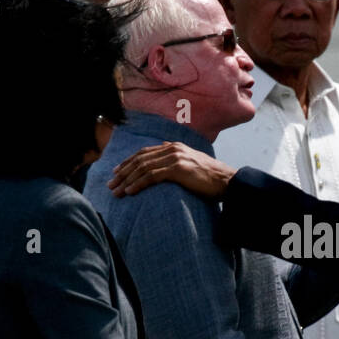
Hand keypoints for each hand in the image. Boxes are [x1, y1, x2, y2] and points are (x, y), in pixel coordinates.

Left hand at [108, 142, 235, 198]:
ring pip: (143, 167)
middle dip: (123, 172)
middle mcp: (172, 149)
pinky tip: (130, 192)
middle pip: (140, 159)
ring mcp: (175, 158)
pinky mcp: (178, 169)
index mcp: (174, 147)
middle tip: (110, 184)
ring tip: (116, 191)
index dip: (128, 162)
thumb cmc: (210, 178)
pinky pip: (152, 176)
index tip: (116, 172)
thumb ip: (177, 160)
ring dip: (127, 180)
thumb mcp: (192, 165)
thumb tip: (163, 162)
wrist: (227, 181)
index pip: (144, 152)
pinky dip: (138, 184)